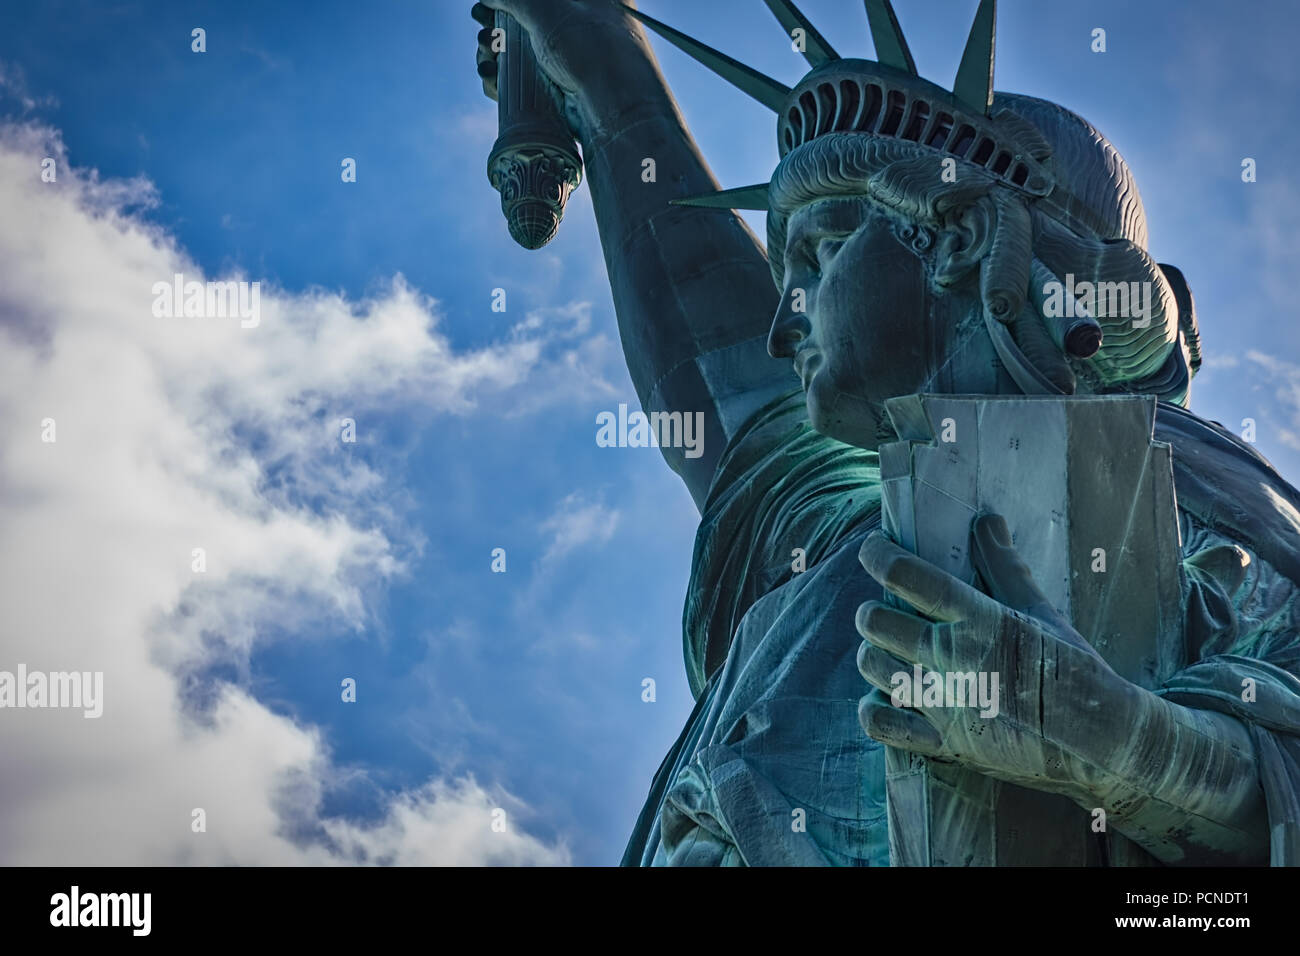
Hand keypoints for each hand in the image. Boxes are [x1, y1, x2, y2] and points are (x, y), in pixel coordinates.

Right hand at [471, 1, 651, 134]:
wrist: (614, 109)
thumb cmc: (590, 49)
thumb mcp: (546, 9)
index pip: (539, 0)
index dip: (509, 2)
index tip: (484, 6)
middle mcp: (583, 26)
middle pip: (526, 22)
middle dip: (495, 27)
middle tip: (483, 36)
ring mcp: (572, 60)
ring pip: (522, 53)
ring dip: (494, 54)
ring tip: (485, 58)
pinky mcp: (562, 90)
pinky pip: (525, 81)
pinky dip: (503, 79)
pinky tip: (490, 76)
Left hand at [854, 514, 1139, 805]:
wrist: (1102, 740)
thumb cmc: (1073, 668)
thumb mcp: (1041, 611)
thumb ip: (1004, 566)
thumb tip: (986, 520)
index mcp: (978, 620)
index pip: (906, 575)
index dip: (878, 555)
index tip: (873, 547)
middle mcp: (954, 659)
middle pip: (877, 621)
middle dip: (871, 610)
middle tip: (881, 609)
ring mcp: (945, 703)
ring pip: (873, 666)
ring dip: (872, 653)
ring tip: (887, 650)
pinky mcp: (946, 743)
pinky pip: (882, 725)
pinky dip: (873, 709)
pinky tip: (885, 697)